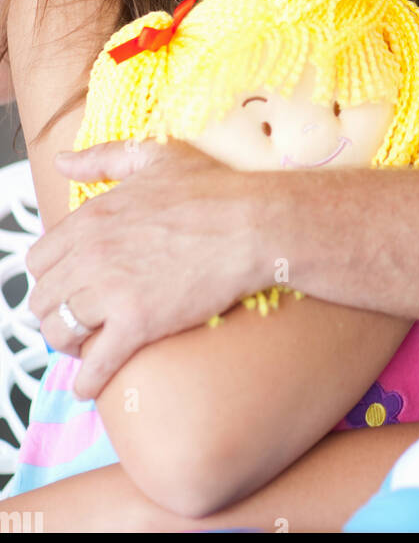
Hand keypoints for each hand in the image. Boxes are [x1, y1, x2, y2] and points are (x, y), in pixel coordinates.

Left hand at [25, 140, 270, 399]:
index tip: (69, 286)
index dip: (52, 277)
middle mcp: (91, 253)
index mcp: (92, 216)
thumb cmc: (212, 189)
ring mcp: (111, 290)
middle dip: (56, 312)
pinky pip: (94, 364)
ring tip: (84, 347)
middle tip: (77, 319)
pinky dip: (87, 381)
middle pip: (43, 299)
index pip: (40, 259)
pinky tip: (90, 386)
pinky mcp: (137, 324)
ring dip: (68, 344)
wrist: (253, 224)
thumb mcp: (153, 156)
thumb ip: (102, 157)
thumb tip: (61, 161)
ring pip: (60, 332)